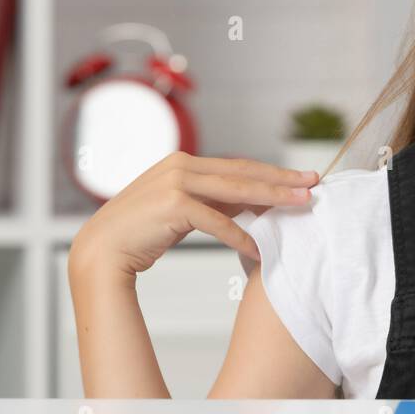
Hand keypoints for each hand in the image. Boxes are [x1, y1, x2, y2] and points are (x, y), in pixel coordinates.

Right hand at [69, 151, 319, 278]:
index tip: (300, 179)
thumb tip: (250, 202)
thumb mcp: (181, 209)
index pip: (237, 166)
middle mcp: (180, 166)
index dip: (271, 173)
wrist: (100, 251)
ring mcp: (175, 182)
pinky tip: (259, 249)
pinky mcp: (172, 205)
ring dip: (272, 199)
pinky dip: (240, 236)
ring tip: (300, 205)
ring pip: (236, 190)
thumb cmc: (142, 233)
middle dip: (282, 179)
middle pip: (243, 173)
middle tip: (313, 184)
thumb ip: (211, 200)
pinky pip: (217, 221)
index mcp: (183, 162)